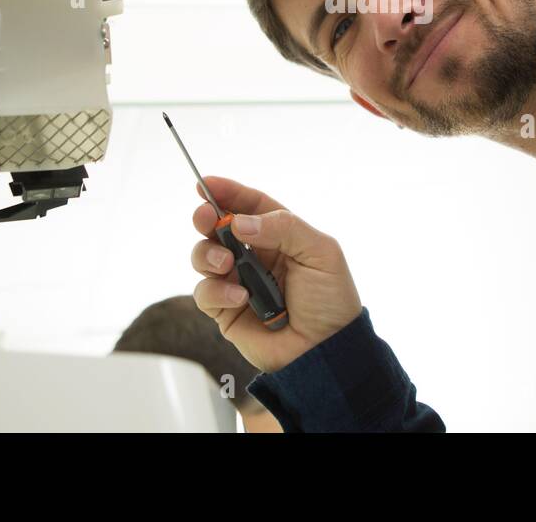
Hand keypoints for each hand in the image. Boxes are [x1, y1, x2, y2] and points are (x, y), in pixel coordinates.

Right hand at [191, 176, 362, 372]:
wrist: (326, 351)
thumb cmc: (331, 300)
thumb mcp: (320, 253)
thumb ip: (284, 228)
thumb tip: (238, 223)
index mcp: (280, 235)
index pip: (250, 205)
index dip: (228, 192)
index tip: (205, 184)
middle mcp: (256, 255)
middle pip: (218, 228)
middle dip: (206, 219)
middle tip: (205, 219)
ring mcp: (238, 282)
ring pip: (204, 257)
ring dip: (208, 255)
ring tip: (227, 264)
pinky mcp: (226, 311)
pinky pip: (205, 293)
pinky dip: (216, 291)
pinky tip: (240, 298)